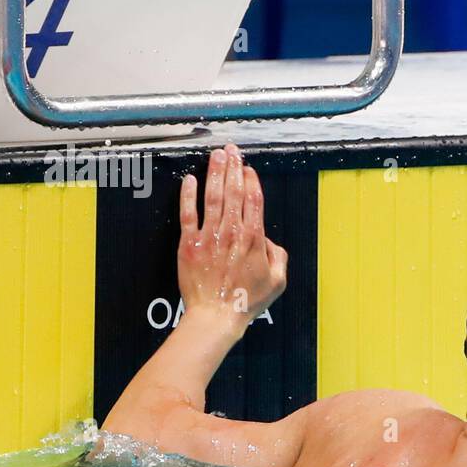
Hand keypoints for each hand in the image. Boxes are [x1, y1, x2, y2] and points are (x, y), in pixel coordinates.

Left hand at [177, 143, 287, 335]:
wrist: (216, 315)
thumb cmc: (247, 301)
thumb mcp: (278, 281)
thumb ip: (278, 256)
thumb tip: (269, 241)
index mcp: (254, 239)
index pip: (254, 201)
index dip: (252, 181)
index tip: (248, 169)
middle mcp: (232, 232)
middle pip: (233, 192)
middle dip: (233, 168)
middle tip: (232, 151)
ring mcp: (209, 236)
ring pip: (212, 197)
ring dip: (215, 173)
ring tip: (216, 156)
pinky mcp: (189, 244)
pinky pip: (187, 214)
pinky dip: (188, 195)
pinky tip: (189, 180)